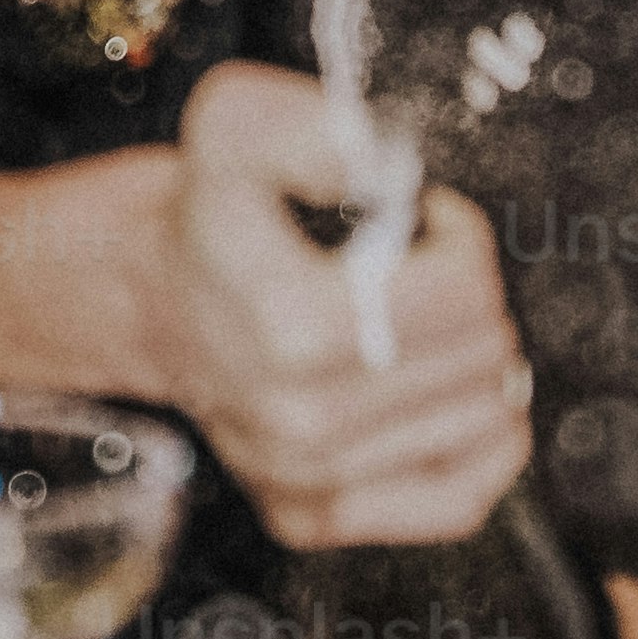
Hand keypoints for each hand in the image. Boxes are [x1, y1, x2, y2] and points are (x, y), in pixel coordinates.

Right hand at [147, 62, 534, 548]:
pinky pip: (459, 502)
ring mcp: (304, 478)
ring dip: (473, 362)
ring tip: (419, 325)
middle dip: (469, 295)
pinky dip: (481, 449)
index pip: (463, 292)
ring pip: (485, 424)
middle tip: (417, 269)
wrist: (152, 296)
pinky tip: (450, 398)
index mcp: (290, 324)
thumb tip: (391, 173)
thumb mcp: (237, 121)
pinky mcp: (310, 517)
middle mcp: (297, 419)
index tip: (427, 220)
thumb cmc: (209, 214)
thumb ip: (317, 125)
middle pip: (482, 356)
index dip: (462, 236)